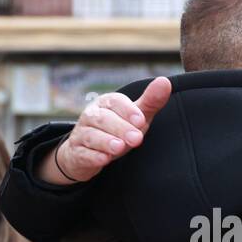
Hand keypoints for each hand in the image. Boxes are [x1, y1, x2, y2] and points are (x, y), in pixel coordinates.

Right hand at [39, 76, 171, 184]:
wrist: (86, 152)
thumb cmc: (116, 130)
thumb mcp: (136, 117)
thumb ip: (150, 101)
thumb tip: (165, 82)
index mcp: (105, 103)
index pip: (115, 102)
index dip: (128, 110)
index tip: (141, 120)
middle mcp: (91, 116)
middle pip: (103, 119)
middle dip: (120, 128)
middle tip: (136, 138)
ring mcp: (81, 135)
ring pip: (91, 135)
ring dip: (106, 142)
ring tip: (120, 147)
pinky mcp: (76, 153)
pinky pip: (83, 153)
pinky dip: (93, 156)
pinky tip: (103, 159)